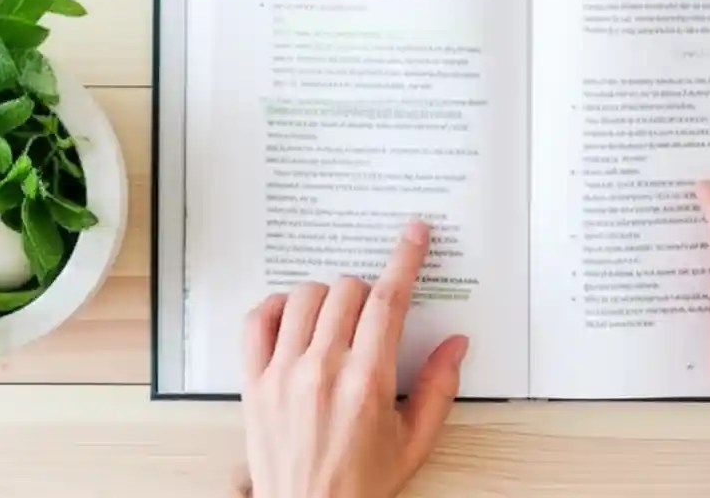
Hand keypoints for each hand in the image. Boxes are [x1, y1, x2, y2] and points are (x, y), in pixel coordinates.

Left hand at [242, 220, 468, 497]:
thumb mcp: (414, 441)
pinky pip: (258, 319)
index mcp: (367, 382)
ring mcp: (283, 374)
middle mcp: (323, 371)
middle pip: (347, 290)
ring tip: (336, 320)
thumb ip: (440, 388)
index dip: (404, 259)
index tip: (413, 236)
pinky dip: (277, 307)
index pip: (388, 300)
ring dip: (328, 296)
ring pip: (306, 297)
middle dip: (368, 289)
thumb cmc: (359, 484)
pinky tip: (293, 318)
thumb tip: (456, 344)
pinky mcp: (254, 382)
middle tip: (373, 312)